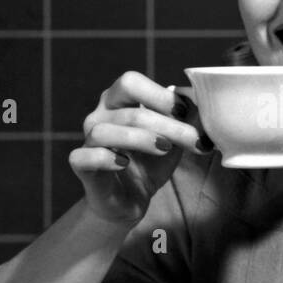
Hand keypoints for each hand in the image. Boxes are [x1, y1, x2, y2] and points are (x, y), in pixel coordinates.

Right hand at [68, 71, 210, 225]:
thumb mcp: (175, 139)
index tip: (185, 113)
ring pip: (105, 131)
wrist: (131, 200)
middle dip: (164, 123)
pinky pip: (83, 156)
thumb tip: (201, 100)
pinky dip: (105, 158)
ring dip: (140, 138)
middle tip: (191, 139)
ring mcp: (88, 140)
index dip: (160, 95)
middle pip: (126, 108)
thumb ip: (186, 118)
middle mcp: (100, 115)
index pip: (131, 82)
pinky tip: (124, 163)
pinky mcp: (82, 167)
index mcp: (119, 101)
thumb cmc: (151, 163)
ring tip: (165, 149)